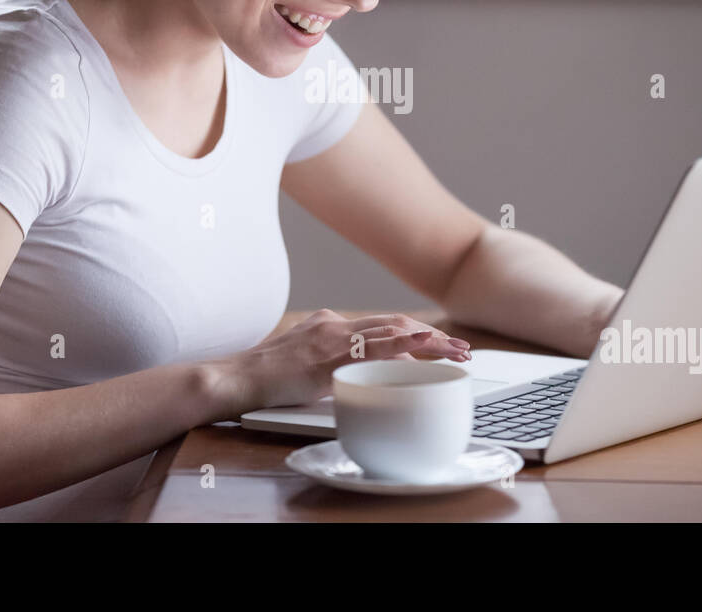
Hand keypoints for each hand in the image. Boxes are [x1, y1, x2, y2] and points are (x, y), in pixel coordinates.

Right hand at [227, 309, 471, 409]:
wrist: (238, 378)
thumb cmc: (268, 378)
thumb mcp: (307, 364)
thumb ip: (333, 363)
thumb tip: (360, 376)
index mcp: (332, 324)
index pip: (385, 325)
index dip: (418, 334)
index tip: (442, 345)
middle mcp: (336, 324)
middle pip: (397, 324)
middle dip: (434, 337)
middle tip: (463, 350)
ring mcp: (333, 338)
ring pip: (393, 331)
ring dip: (431, 342)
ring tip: (458, 352)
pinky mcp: (328, 356)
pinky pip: (373, 348)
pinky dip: (403, 345)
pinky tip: (424, 345)